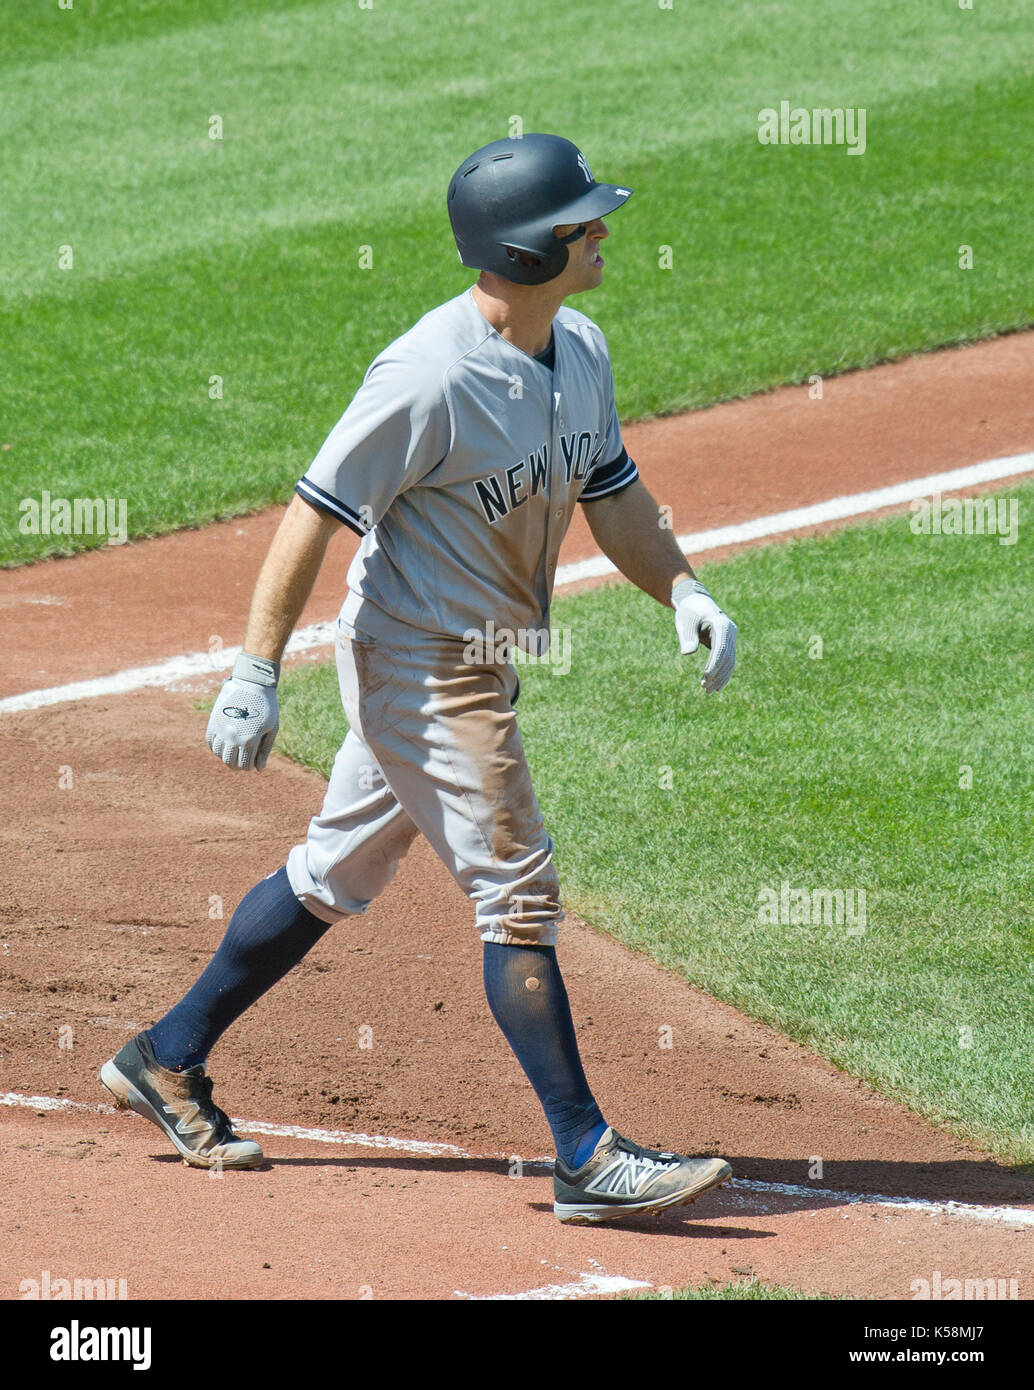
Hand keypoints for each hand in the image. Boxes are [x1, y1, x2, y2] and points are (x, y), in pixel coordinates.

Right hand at [206, 653, 279, 769]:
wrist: (252, 683)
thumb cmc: (266, 707)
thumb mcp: (272, 729)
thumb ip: (264, 751)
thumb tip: (259, 769)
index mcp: (250, 740)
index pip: (245, 766)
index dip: (249, 767)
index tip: (253, 762)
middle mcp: (233, 737)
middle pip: (230, 763)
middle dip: (237, 765)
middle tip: (243, 759)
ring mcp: (221, 729)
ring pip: (219, 754)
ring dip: (226, 756)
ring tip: (235, 750)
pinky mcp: (213, 721)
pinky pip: (210, 742)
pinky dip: (217, 747)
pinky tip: (225, 743)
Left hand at [673, 579, 736, 693]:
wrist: (697, 603)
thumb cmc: (689, 612)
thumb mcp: (685, 621)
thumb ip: (687, 636)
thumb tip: (687, 653)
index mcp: (721, 624)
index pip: (720, 648)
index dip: (714, 664)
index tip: (706, 677)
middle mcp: (730, 631)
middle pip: (727, 657)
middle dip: (717, 674)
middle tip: (705, 689)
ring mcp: (731, 637)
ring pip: (730, 662)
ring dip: (720, 677)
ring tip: (708, 691)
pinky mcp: (728, 643)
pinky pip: (729, 661)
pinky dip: (723, 674)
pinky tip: (716, 686)